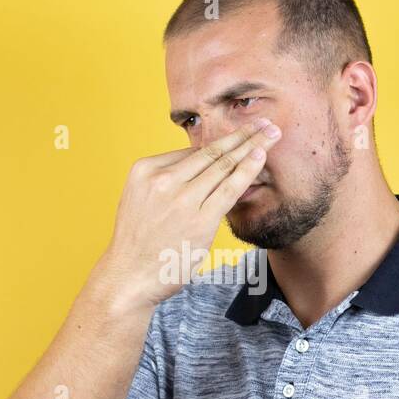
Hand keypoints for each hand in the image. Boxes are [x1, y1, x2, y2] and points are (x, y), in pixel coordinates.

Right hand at [97, 117, 282, 309]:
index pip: (190, 152)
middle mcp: (162, 180)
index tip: (240, 133)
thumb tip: (200, 168)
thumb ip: (166, 181)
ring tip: (271, 133)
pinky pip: (229, 189)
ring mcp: (181, 200)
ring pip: (222, 166)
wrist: (128, 276)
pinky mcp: (199, 221)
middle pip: (210, 152)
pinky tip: (260, 156)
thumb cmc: (138, 241)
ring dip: (251, 146)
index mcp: (145, 170)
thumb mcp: (139, 199)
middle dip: (241, 134)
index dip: (220, 142)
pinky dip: (247, 170)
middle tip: (263, 122)